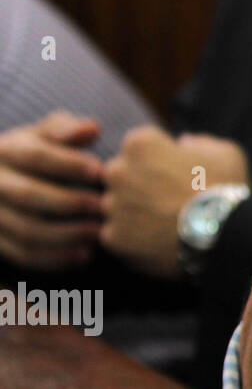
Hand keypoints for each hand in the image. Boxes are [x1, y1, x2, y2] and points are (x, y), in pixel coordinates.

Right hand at [0, 112, 103, 270]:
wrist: (5, 178)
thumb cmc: (39, 151)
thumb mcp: (47, 134)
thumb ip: (67, 130)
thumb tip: (91, 129)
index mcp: (6, 151)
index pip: (35, 157)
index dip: (68, 164)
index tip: (100, 171)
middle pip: (28, 196)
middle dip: (69, 203)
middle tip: (104, 206)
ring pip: (25, 230)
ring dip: (65, 235)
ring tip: (99, 233)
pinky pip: (23, 256)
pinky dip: (55, 259)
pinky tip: (84, 255)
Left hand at [100, 127, 248, 278]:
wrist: (224, 236)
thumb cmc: (225, 189)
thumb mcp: (225, 153)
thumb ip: (200, 142)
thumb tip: (185, 143)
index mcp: (140, 144)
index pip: (137, 146)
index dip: (158, 158)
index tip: (176, 172)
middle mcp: (118, 171)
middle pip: (120, 174)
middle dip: (138, 183)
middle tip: (168, 198)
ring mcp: (113, 206)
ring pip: (116, 205)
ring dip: (134, 211)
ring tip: (164, 222)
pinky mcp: (113, 237)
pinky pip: (117, 234)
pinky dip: (133, 238)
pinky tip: (158, 240)